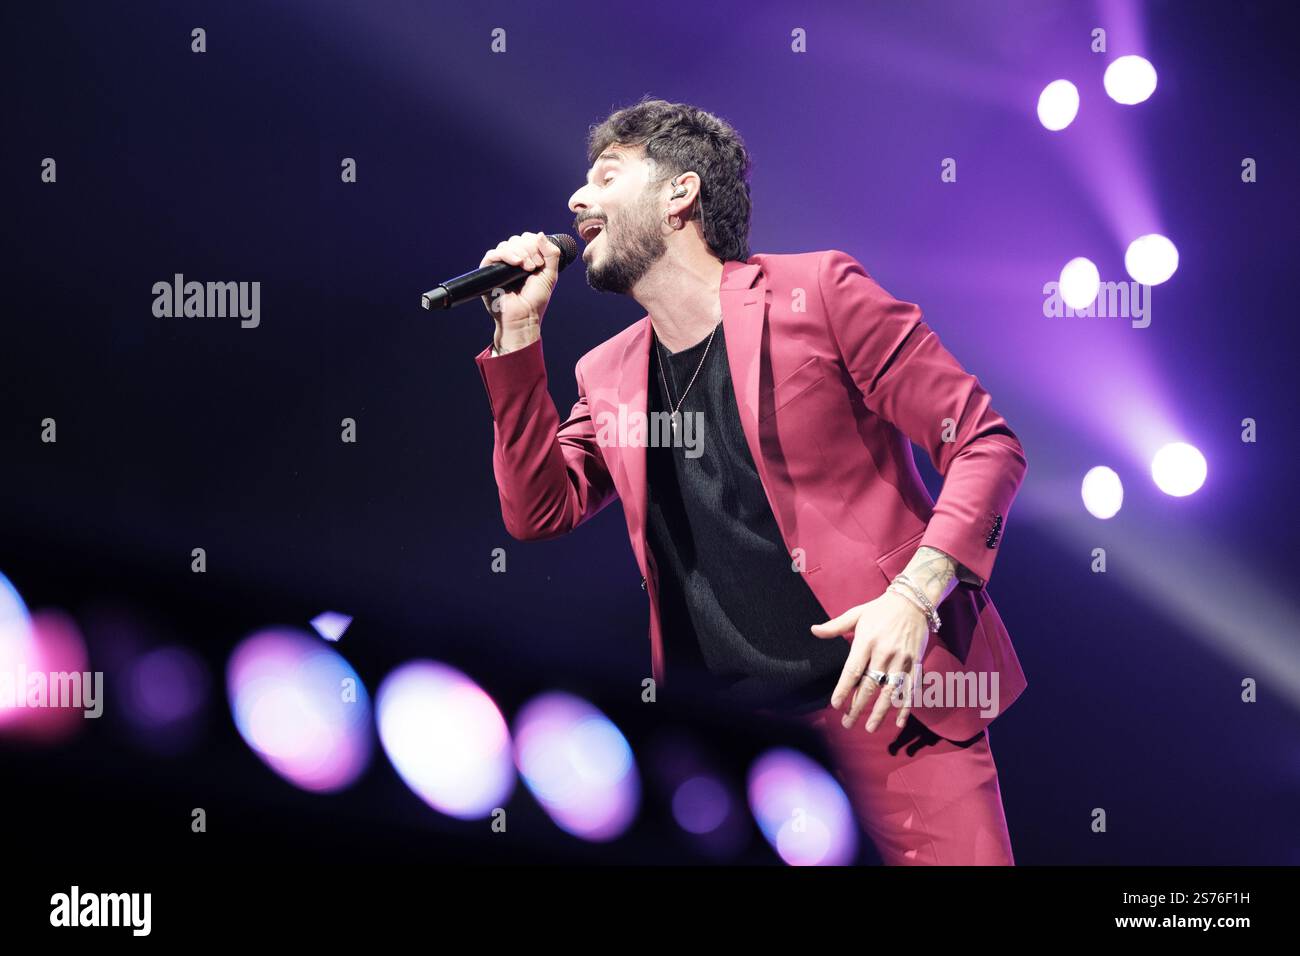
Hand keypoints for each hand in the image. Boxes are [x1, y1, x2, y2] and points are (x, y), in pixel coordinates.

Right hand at [479, 230, 560, 351]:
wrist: (524, 317)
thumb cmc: (535, 300)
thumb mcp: (550, 274)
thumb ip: (551, 254)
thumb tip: (539, 234)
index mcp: (526, 259)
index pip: (527, 239)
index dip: (535, 244)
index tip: (541, 262)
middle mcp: (512, 260)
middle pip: (517, 240)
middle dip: (529, 250)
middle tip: (535, 267)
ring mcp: (500, 265)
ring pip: (506, 245)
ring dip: (520, 253)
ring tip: (528, 268)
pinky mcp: (488, 272)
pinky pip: (493, 254)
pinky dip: (506, 255)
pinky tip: (517, 263)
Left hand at [811, 589, 929, 732]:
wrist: (913, 601)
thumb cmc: (880, 609)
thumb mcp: (856, 614)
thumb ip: (835, 626)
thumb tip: (813, 630)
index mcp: (867, 641)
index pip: (853, 671)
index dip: (844, 689)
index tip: (835, 705)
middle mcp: (885, 652)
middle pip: (870, 685)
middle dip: (857, 707)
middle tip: (847, 723)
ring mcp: (902, 660)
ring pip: (890, 691)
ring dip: (880, 712)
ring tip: (869, 727)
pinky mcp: (915, 663)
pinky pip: (910, 689)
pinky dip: (905, 707)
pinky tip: (898, 722)